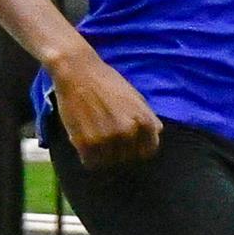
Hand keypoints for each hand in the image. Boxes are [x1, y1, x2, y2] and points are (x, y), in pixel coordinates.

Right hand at [49, 46, 160, 170]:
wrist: (77, 71)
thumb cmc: (106, 81)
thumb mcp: (136, 97)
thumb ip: (147, 118)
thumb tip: (156, 134)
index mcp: (145, 122)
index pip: (147, 151)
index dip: (136, 147)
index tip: (125, 142)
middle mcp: (129, 132)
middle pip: (126, 158)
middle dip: (117, 149)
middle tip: (103, 133)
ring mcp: (107, 139)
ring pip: (108, 162)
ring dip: (101, 153)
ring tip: (93, 135)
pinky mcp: (86, 143)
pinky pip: (90, 162)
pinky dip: (86, 155)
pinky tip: (83, 140)